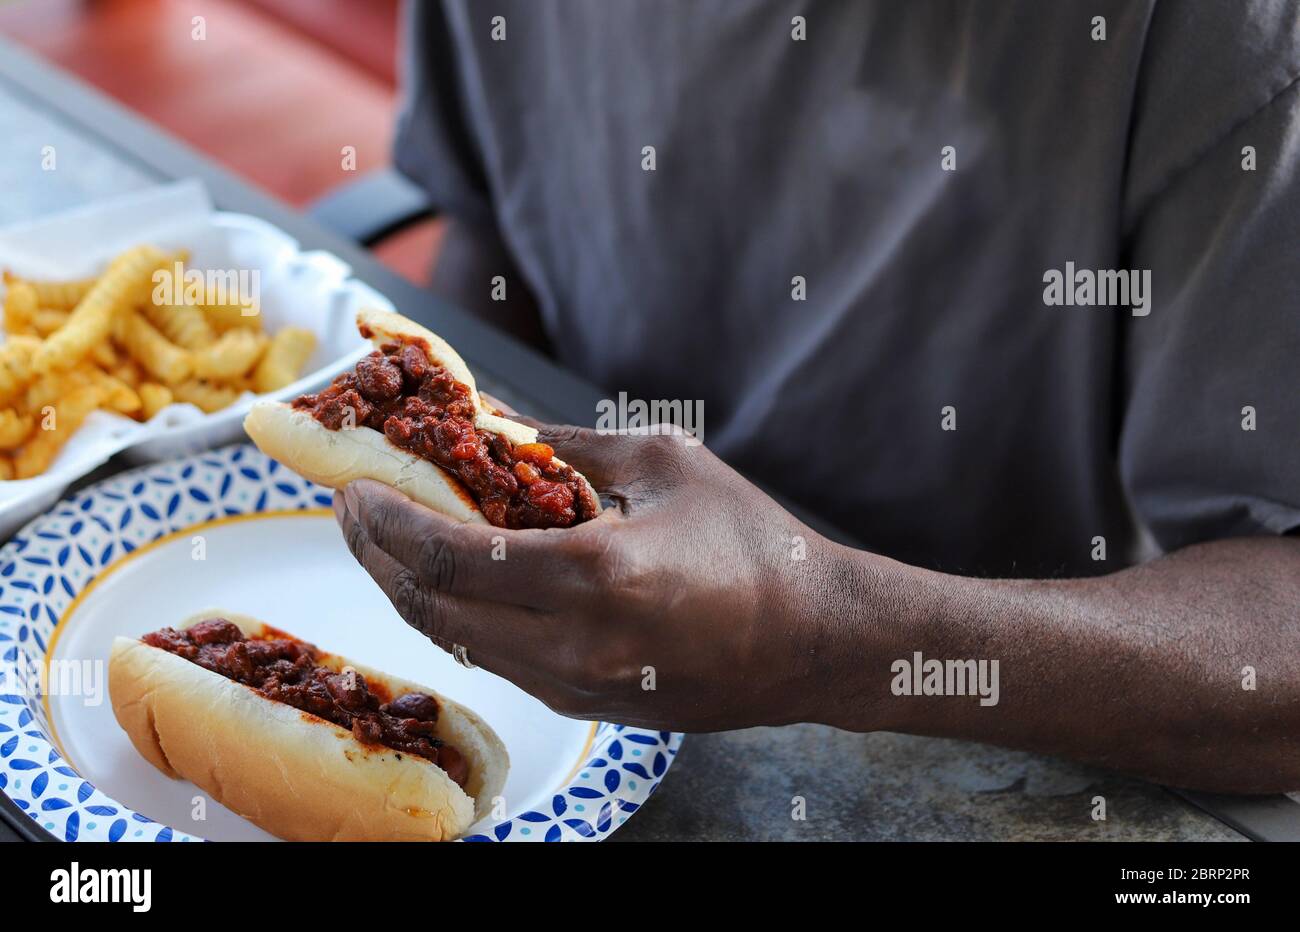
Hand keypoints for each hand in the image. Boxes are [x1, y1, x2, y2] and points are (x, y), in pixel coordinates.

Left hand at [334, 424, 866, 730]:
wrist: (811, 640)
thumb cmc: (751, 543)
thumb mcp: (663, 464)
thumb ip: (567, 445)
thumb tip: (494, 420)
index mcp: (595, 575)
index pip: (447, 557)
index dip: (384, 523)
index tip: (352, 486)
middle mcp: (573, 644)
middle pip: (429, 610)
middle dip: (373, 557)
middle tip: (352, 510)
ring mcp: (574, 686)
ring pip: (454, 643)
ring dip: (407, 591)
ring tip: (385, 541)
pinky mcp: (583, 705)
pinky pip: (493, 660)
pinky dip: (455, 617)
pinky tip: (448, 581)